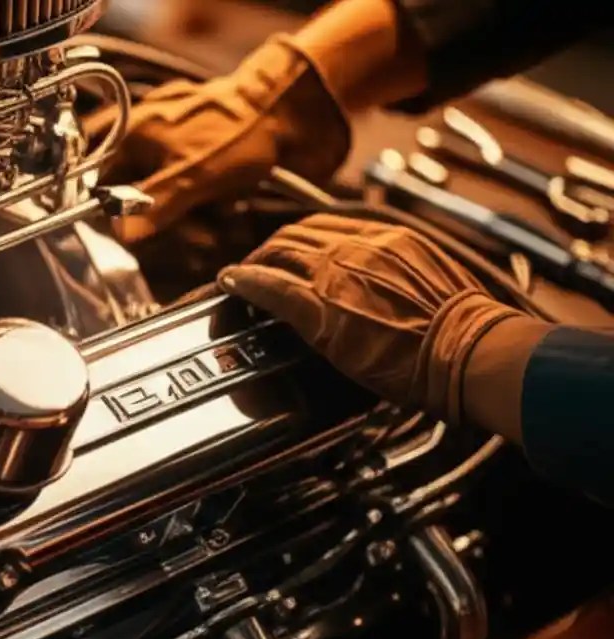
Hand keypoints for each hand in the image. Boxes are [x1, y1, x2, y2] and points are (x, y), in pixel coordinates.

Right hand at [89, 35, 350, 243]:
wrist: (299, 110)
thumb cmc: (241, 131)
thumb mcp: (191, 177)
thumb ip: (152, 208)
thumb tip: (122, 236)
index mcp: (135, 133)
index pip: (102, 182)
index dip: (115, 213)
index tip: (134, 238)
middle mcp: (153, 140)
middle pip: (139, 198)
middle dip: (168, 224)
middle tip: (193, 238)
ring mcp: (182, 149)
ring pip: (172, 201)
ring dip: (195, 222)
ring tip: (220, 226)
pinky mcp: (210, 161)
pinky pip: (198, 194)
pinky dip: (213, 208)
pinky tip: (232, 209)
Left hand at [218, 214, 535, 429]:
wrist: (471, 349)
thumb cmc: (465, 330)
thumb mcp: (435, 282)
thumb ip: (405, 273)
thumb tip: (392, 284)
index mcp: (389, 238)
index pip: (329, 227)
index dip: (302, 238)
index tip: (291, 250)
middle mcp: (358, 247)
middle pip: (297, 234)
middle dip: (272, 248)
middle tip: (257, 264)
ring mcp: (336, 275)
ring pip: (278, 254)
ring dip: (255, 263)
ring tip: (241, 275)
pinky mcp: (319, 310)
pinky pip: (269, 287)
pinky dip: (244, 282)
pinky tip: (230, 283)